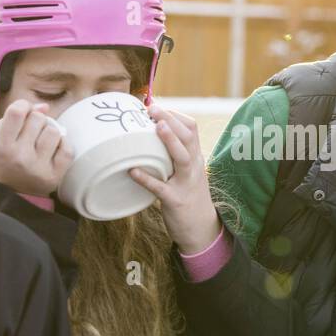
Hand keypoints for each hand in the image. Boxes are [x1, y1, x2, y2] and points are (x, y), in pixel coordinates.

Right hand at [0, 100, 73, 197]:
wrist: (16, 193)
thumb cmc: (9, 161)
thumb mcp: (1, 139)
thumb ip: (15, 117)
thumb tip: (44, 106)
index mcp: (3, 147)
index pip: (16, 112)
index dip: (24, 106)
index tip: (25, 112)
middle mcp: (20, 156)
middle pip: (38, 118)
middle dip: (37, 121)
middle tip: (32, 134)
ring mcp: (39, 167)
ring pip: (54, 131)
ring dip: (50, 133)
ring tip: (43, 143)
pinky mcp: (56, 174)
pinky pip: (67, 147)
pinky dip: (62, 145)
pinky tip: (54, 151)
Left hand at [128, 104, 221, 252]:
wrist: (202, 229)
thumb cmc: (189, 196)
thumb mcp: (188, 171)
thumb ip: (174, 155)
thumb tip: (151, 135)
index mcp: (196, 157)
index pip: (191, 128)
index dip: (174, 114)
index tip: (155, 105)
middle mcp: (194, 167)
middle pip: (188, 136)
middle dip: (170, 119)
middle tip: (152, 108)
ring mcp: (187, 184)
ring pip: (182, 158)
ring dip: (170, 141)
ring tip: (155, 127)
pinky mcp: (176, 201)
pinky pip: (161, 189)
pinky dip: (147, 179)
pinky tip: (133, 171)